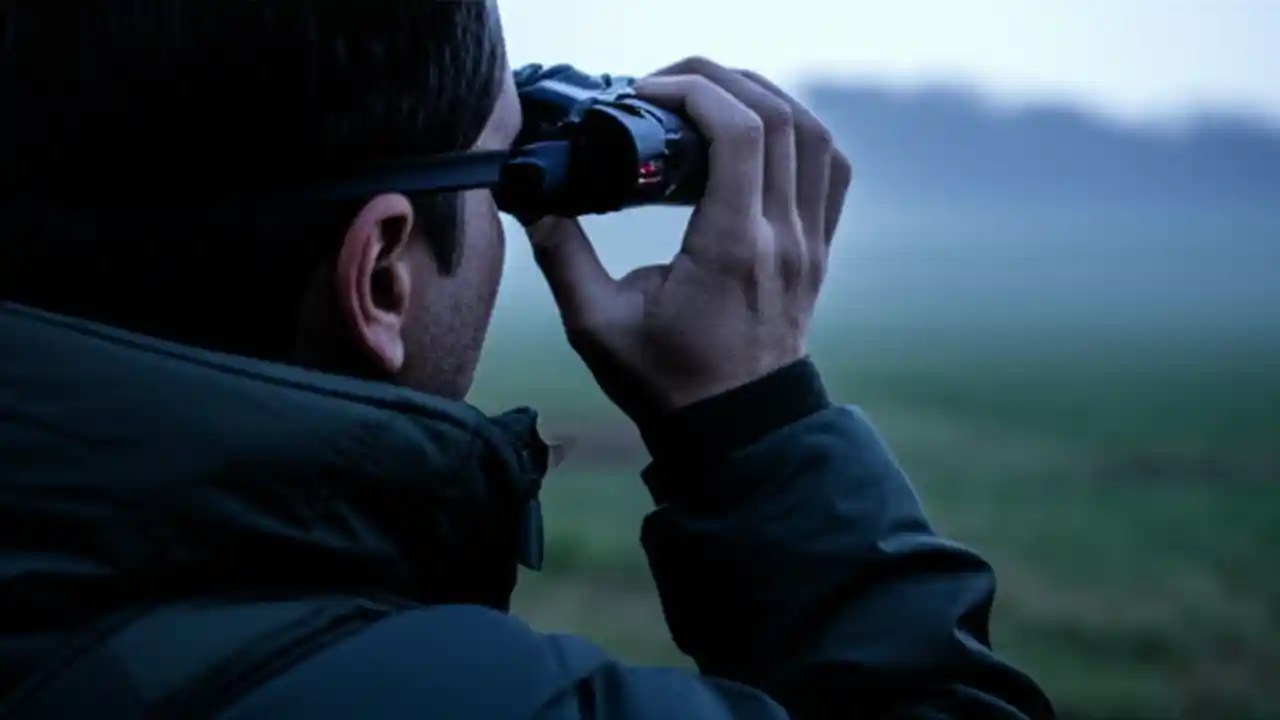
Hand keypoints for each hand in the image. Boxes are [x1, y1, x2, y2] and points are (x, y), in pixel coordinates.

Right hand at [528, 57, 851, 420]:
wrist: (734, 430)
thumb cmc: (668, 384)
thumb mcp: (597, 326)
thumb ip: (562, 257)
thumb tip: (534, 204)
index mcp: (732, 247)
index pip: (739, 133)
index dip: (693, 92)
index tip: (647, 94)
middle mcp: (782, 237)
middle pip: (779, 117)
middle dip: (721, 81)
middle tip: (669, 86)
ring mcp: (808, 244)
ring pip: (815, 137)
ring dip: (766, 99)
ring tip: (712, 99)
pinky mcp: (817, 253)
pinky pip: (832, 173)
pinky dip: (802, 137)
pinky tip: (761, 138)